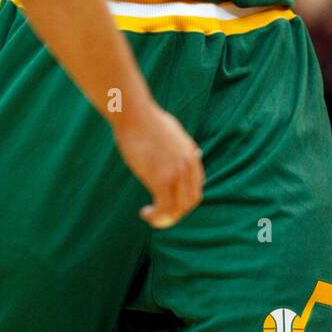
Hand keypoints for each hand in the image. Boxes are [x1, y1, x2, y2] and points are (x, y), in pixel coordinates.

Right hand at [112, 103, 203, 227]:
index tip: (168, 201)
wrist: (134, 113)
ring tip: (150, 217)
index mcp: (192, 155)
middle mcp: (188, 166)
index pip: (196, 187)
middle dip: (177, 211)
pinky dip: (156, 216)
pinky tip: (145, 213)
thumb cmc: (146, 120)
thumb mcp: (173, 131)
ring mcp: (176, 173)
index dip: (184, 199)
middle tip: (160, 213)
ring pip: (179, 208)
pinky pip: (165, 208)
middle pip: (191, 201)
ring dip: (166, 218)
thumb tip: (195, 152)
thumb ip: (184, 145)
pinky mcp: (161, 179)